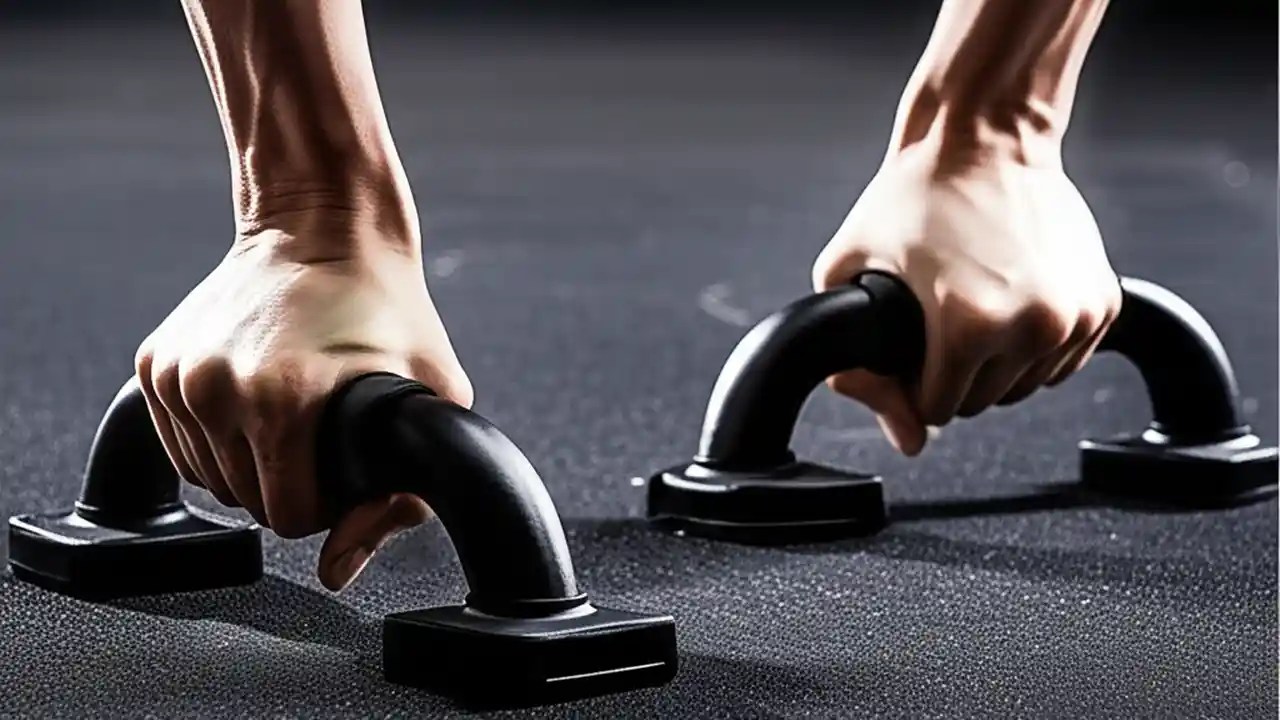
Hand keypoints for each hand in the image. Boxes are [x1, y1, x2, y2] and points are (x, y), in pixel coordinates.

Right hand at [134, 213, 472, 590]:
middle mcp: (217, 390)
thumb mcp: (433, 400)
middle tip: (321, 430)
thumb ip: (398, 503)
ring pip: (210, 480)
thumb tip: (338, 569)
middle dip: (289, 482)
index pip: (289, 519)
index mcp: (282, 402)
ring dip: (252, 463)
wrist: (324, 227)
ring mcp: (177, 377)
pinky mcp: (154, 365)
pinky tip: (256, 397)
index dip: (327, 502)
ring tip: (290, 409)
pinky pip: (182, 446)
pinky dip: (218, 437)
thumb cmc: (388, 308)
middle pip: (248, 502)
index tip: (343, 464)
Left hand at [813, 129, 1120, 455]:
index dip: (911, 381)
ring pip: (1023, 388)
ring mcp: (1076, 316)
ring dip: (994, 363)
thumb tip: (908, 442)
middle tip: (938, 317)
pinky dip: (1032, 346)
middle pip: (981, 404)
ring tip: (973, 301)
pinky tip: (1008, 299)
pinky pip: (1060, 364)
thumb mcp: (846, 275)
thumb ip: (859, 372)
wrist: (983, 137)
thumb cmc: (910, 199)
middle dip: (952, 373)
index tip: (909, 344)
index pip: (934, 410)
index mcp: (970, 326)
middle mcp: (1033, 326)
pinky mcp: (1104, 304)